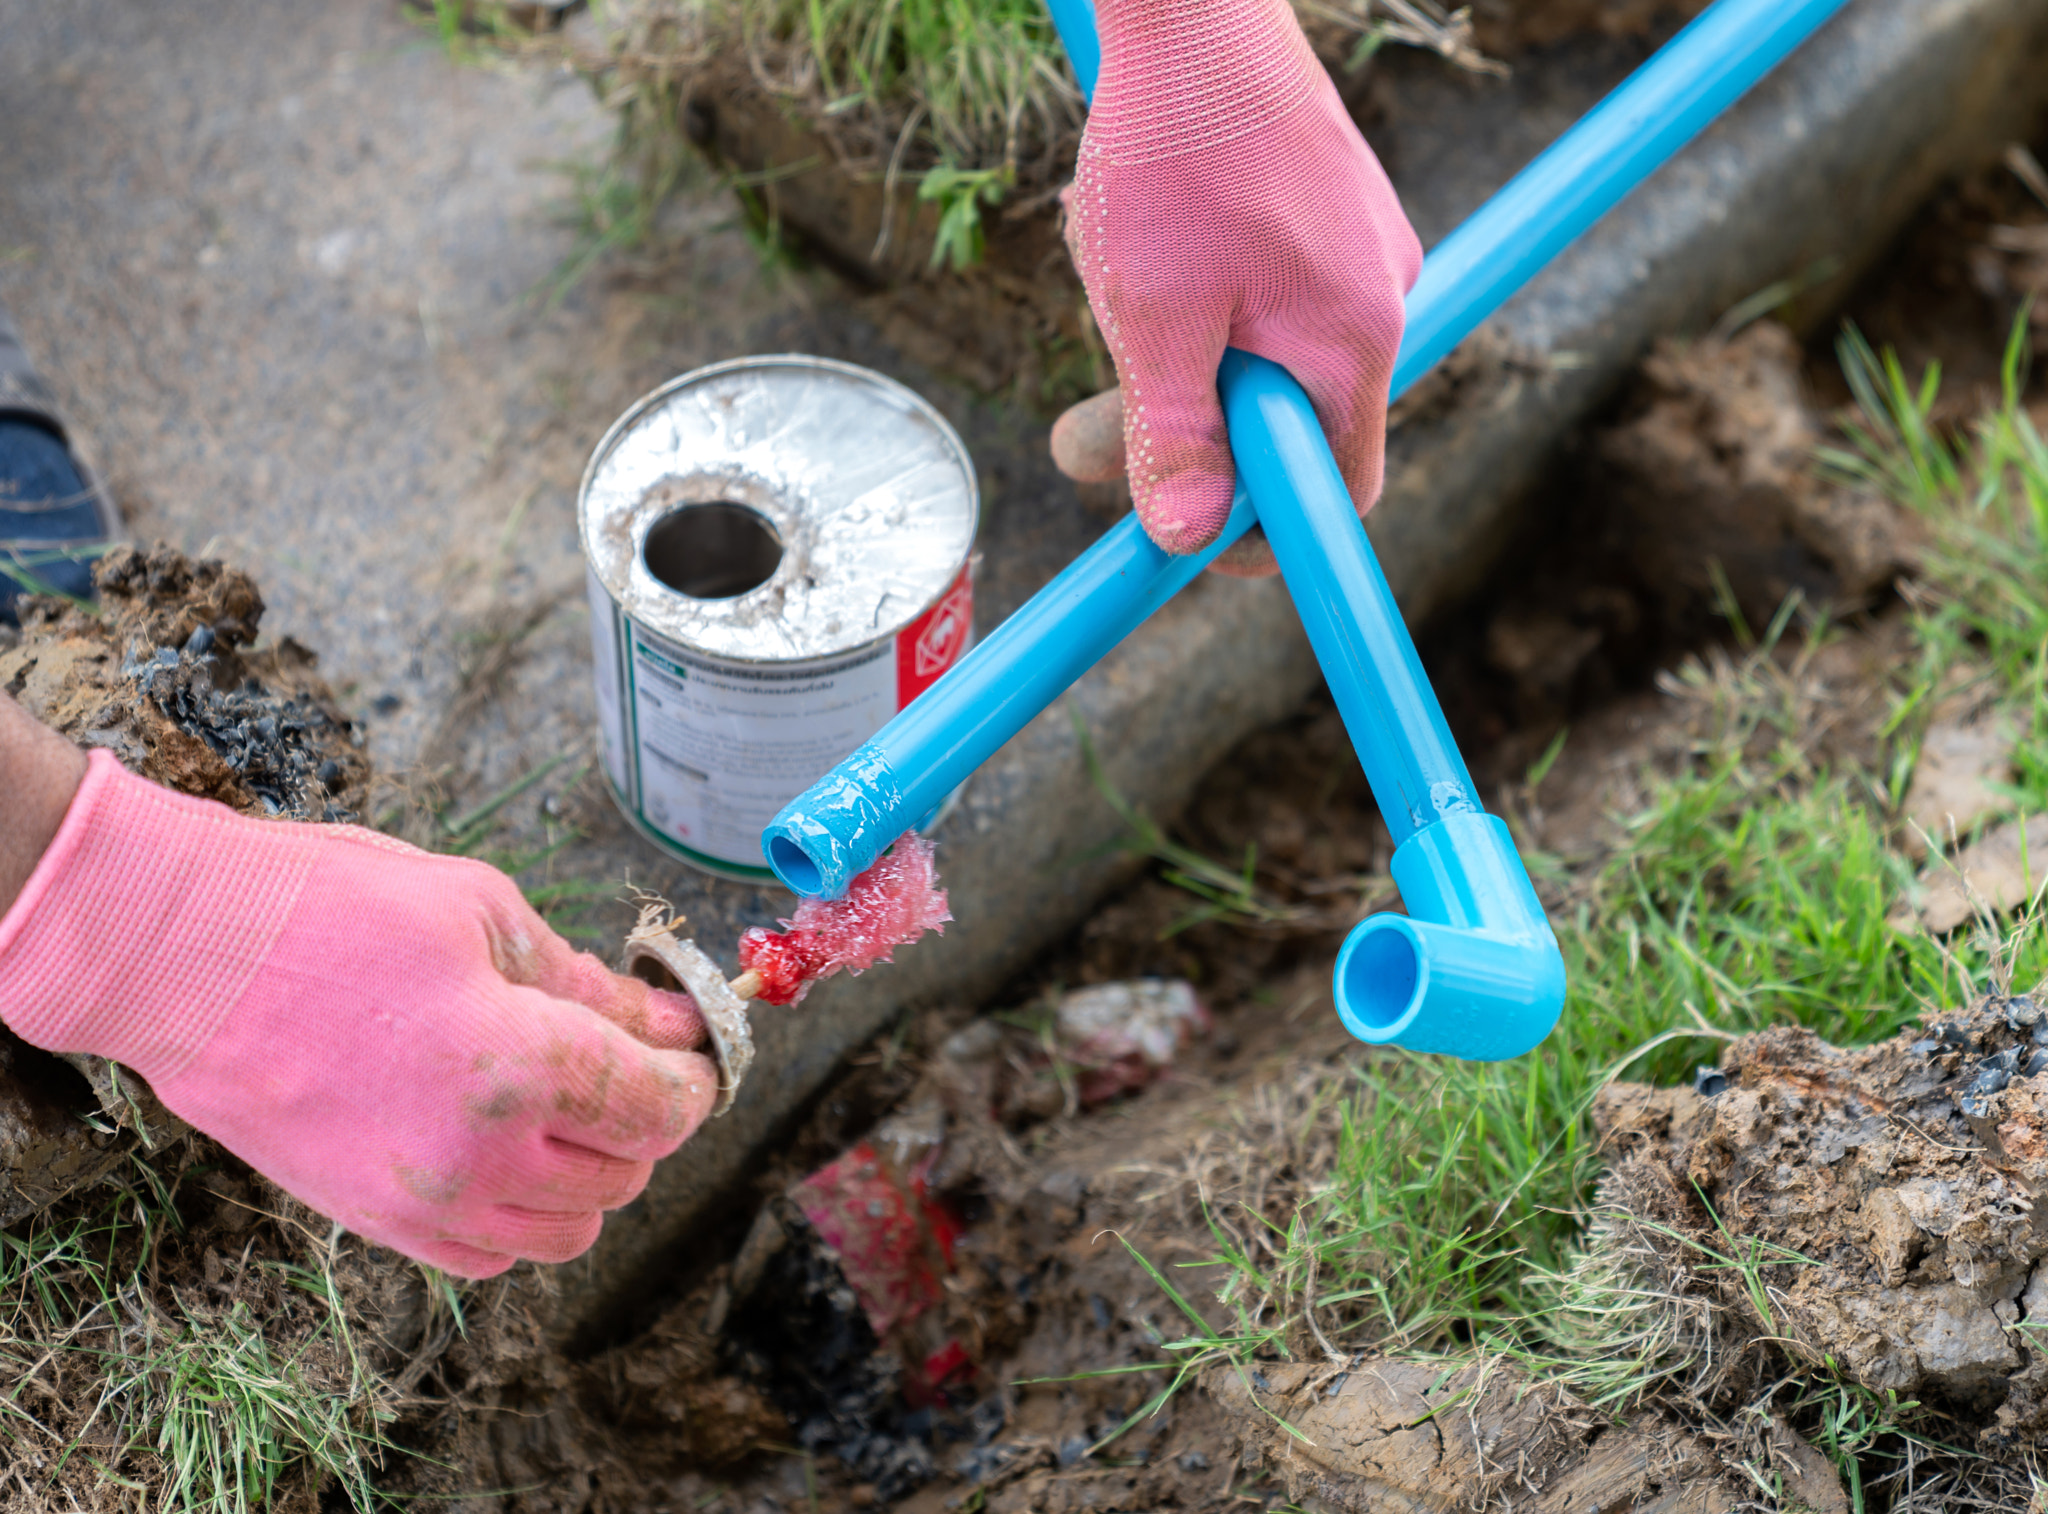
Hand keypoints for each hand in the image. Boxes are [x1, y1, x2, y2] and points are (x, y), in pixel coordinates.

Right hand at [0, 748, 718, 1277]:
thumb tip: (668, 1021)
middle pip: (625, 1171)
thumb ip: (587, 984)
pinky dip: (521, 1214)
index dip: (694, 1077)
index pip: (660, 1107)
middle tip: (631, 1059)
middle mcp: (481, 1156)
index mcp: (521, 1067)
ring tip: (566, 1103)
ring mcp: (424, 1201)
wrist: (181, 954)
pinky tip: (505, 1149)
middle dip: (646, 1117)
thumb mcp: (484, 912)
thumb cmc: (329, 907)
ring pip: (567, 1228)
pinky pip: (490, 1254)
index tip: (692, 1048)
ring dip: (591, 1173)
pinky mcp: (372, 1221)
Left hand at [1052, 0, 1421, 575]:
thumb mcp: (1153, 315)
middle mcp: (1381, 299)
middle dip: (1188, 437)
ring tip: (1119, 295)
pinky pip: (1271, 296)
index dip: (1264, 528)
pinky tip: (1154, 248)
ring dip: (1185, 360)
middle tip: (1090, 431)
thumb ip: (1175, 434)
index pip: (1338, 488)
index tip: (1187, 533)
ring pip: (1269, 357)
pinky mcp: (1333, 214)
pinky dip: (1205, 303)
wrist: (1193, 5)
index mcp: (1354, 340)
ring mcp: (1362, 252)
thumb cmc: (1173, 147)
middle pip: (1290, 424)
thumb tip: (1191, 537)